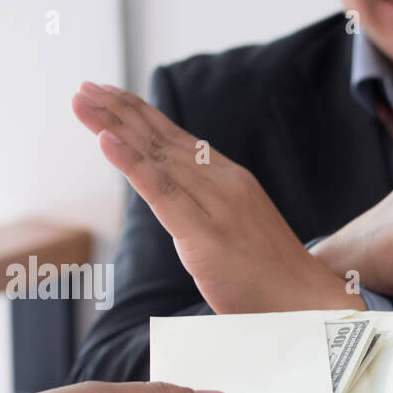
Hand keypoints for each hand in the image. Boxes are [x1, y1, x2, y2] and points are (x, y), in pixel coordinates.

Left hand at [70, 82, 358, 314]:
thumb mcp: (242, 235)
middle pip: (162, 141)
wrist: (309, 304)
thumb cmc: (275, 280)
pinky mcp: (205, 233)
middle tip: (84, 88)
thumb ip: (215, 216)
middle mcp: (224, 183)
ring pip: (156, 157)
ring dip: (114, 125)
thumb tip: (189, 214)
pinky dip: (131, 163)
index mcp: (232, 182)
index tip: (109, 97)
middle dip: (120, 112)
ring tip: (83, 101)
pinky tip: (105, 140)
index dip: (142, 116)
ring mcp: (216, 205)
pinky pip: (160, 191)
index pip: (178, 140)